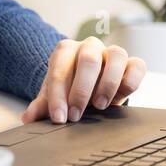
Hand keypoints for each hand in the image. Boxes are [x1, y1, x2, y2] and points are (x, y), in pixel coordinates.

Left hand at [21, 38, 147, 123]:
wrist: (89, 84)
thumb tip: (28, 118)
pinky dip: (130, 82)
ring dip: (108, 84)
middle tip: (76, 116)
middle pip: (88, 59)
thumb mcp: (54, 96)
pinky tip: (119, 99)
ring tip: (99, 106)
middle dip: (81, 90)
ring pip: (117, 56)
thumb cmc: (69, 88)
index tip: (59, 118)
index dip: (58, 96)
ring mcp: (112, 52)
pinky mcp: (132, 63)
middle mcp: (89, 46)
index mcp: (65, 50)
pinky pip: (137, 66)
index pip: (60, 69)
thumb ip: (42, 106)